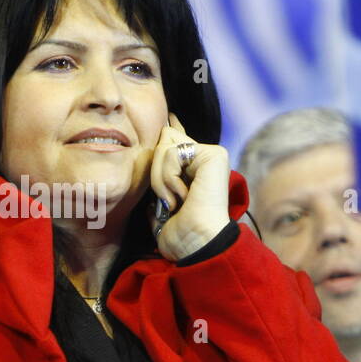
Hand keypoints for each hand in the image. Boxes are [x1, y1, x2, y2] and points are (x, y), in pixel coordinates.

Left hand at [150, 114, 229, 260]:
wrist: (196, 246)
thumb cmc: (180, 234)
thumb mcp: (161, 203)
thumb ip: (158, 180)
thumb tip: (145, 161)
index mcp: (195, 169)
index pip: (178, 139)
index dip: (170, 126)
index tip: (169, 116)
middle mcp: (205, 159)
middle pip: (164, 139)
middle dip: (155, 171)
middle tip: (167, 200)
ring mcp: (212, 155)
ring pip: (165, 145)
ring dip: (160, 178)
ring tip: (174, 201)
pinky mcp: (214, 155)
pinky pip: (173, 152)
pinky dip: (168, 177)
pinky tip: (182, 196)